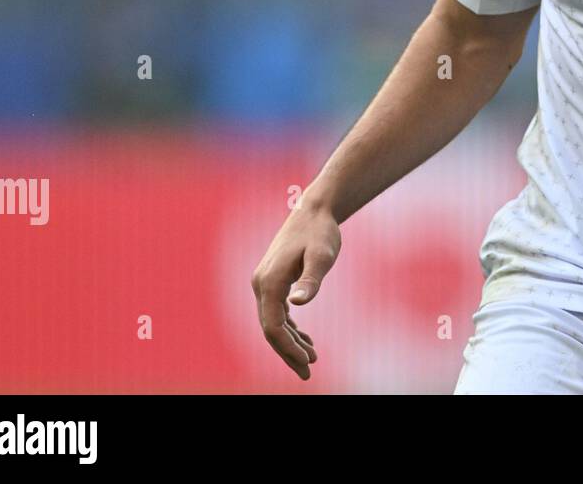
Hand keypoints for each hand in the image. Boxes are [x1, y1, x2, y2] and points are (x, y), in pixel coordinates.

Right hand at [251, 200, 340, 378]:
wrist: (314, 210)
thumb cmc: (320, 232)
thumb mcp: (322, 255)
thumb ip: (311, 279)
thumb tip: (296, 303)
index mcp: (269, 283)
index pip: (272, 327)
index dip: (287, 349)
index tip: (308, 363)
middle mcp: (261, 284)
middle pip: (270, 329)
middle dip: (288, 352)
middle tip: (309, 372)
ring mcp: (265, 283)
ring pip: (273, 322)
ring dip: (290, 342)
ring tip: (312, 358)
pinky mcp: (273, 280)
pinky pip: (277, 312)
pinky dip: (290, 328)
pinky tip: (305, 338)